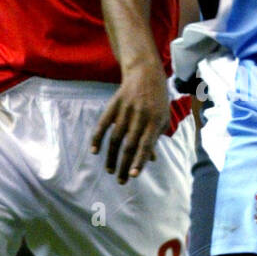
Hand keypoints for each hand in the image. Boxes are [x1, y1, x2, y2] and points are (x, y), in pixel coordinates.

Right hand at [90, 61, 169, 183]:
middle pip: (129, 145)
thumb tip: (150, 160)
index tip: (133, 175)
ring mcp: (125, 110)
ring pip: (115, 138)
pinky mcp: (114, 105)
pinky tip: (94, 151)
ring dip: (111, 157)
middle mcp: (140, 116)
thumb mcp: (162, 118)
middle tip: (120, 181)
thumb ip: (155, 138)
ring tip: (110, 171)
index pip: (146, 145)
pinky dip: (97, 137)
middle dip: (124, 165)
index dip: (139, 161)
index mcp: (154, 121)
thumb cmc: (157, 101)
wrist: (145, 74)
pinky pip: (103, 124)